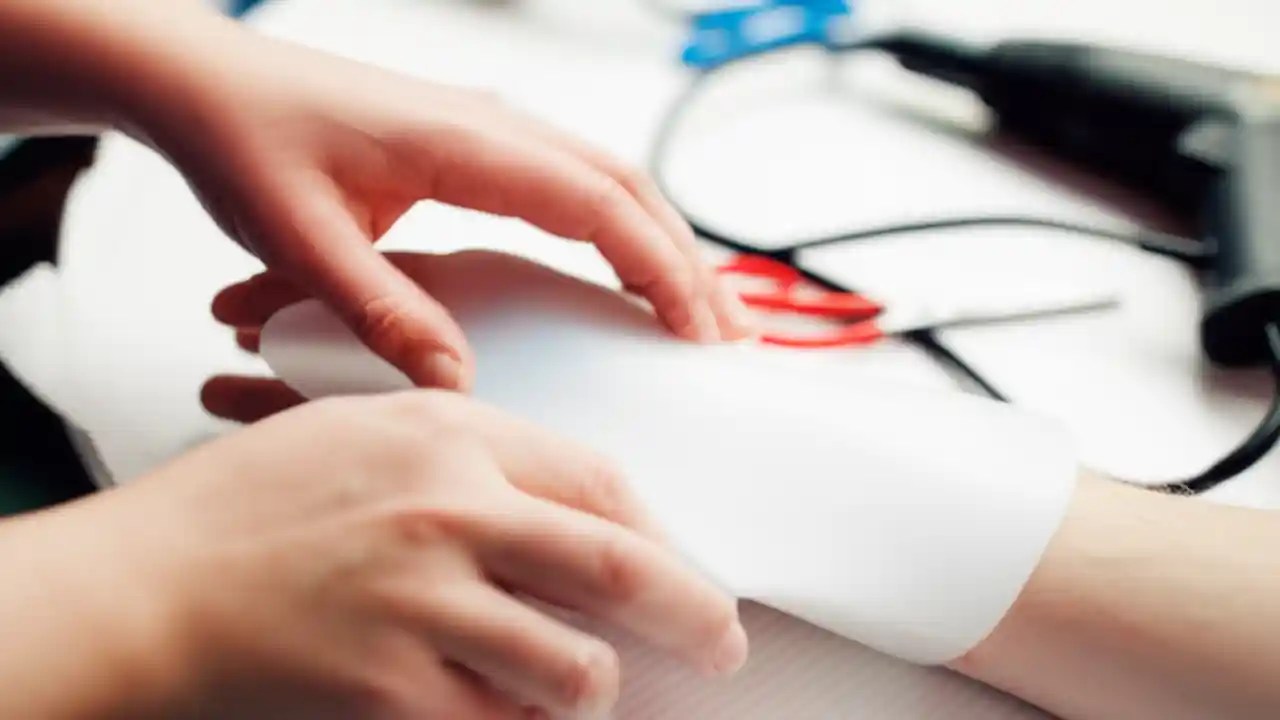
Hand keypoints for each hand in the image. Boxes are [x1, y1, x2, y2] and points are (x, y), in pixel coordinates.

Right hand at [10, 392, 745, 719]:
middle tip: (719, 641)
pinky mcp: (392, 691)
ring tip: (583, 682)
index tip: (687, 563)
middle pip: (622, 570)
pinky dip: (518, 719)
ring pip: (576, 668)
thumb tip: (569, 508)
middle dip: (694, 614)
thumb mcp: (367, 430)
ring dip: (594, 685)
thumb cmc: (252, 504)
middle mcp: (449, 516)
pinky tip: (502, 703)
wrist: (149, 585)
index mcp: (450, 439)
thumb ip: (473, 453)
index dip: (663, 531)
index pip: (601, 482)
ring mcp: (423, 606)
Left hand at [140, 16, 750, 390]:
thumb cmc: (246, 144)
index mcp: (465, 142)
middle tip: (729, 331)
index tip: (698, 329)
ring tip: (701, 308)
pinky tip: (629, 267)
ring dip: (660, 241)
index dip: (659, 268)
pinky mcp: (475, 146)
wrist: (207, 87)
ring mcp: (490, 131)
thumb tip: (458, 380)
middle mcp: (494, 127)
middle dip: (685, 260)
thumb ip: (381, 309)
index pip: (597, 204)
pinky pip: (573, 183)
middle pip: (626, 187)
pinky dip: (619, 226)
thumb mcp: (301, 237)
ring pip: (608, 180)